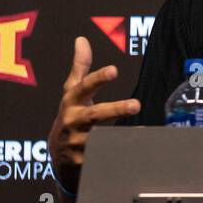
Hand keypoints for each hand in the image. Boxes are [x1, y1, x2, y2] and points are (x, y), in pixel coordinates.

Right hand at [47, 37, 139, 194]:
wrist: (59, 155)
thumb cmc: (71, 116)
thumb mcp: (71, 93)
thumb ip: (80, 68)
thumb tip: (81, 40)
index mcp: (71, 102)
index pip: (83, 88)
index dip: (97, 79)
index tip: (113, 70)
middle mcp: (73, 122)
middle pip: (95, 115)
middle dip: (115, 109)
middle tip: (136, 104)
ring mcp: (77, 143)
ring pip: (100, 139)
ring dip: (119, 136)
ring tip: (142, 132)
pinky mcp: (84, 162)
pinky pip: (106, 158)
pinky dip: (120, 155)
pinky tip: (138, 152)